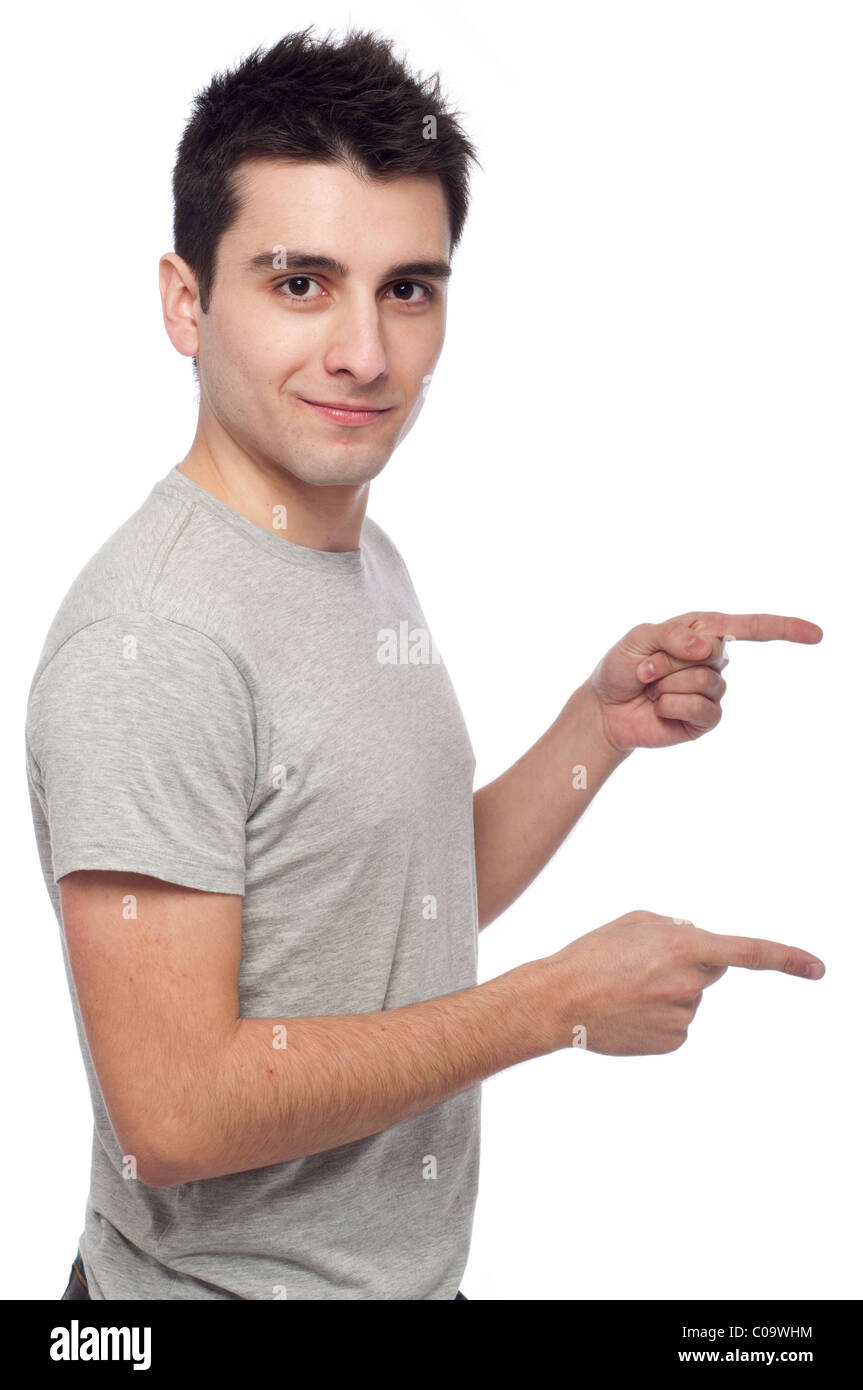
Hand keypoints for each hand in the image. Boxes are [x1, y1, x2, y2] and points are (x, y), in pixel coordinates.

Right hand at [533, 909, 824, 1055]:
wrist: (558, 1001)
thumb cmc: (592, 954)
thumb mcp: (635, 922)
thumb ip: (677, 928)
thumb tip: (700, 944)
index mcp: (684, 948)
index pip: (749, 953)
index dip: (788, 958)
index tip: (819, 969)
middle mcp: (690, 985)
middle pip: (711, 969)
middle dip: (690, 963)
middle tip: (643, 964)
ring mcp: (682, 1018)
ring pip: (691, 998)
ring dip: (669, 991)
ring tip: (627, 989)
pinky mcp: (672, 1043)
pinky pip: (678, 1024)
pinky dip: (659, 1017)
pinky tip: (630, 1012)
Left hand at [588, 610, 821, 752]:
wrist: (604, 708)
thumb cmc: (622, 667)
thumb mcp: (638, 638)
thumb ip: (672, 635)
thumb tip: (708, 647)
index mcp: (703, 631)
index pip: (750, 628)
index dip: (784, 629)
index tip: (816, 635)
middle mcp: (713, 660)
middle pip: (712, 653)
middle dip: (669, 659)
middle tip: (647, 668)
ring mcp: (712, 691)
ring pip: (704, 681)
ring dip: (667, 683)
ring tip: (651, 688)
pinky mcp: (704, 720)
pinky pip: (701, 708)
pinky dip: (672, 705)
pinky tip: (659, 707)